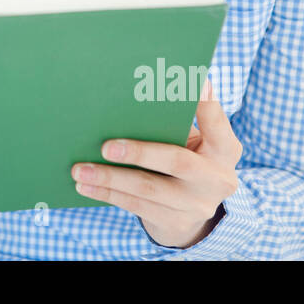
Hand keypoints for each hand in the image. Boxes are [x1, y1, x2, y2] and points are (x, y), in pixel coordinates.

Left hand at [71, 78, 241, 248]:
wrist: (195, 213)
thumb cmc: (185, 159)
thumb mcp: (192, 141)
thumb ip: (174, 122)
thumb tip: (136, 91)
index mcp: (225, 150)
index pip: (217, 123)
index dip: (208, 103)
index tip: (196, 80)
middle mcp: (218, 179)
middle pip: (177, 162)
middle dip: (139, 153)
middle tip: (106, 147)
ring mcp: (197, 204)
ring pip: (147, 189)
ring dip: (109, 178)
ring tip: (79, 169)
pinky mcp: (176, 223)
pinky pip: (136, 207)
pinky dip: (107, 194)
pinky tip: (85, 185)